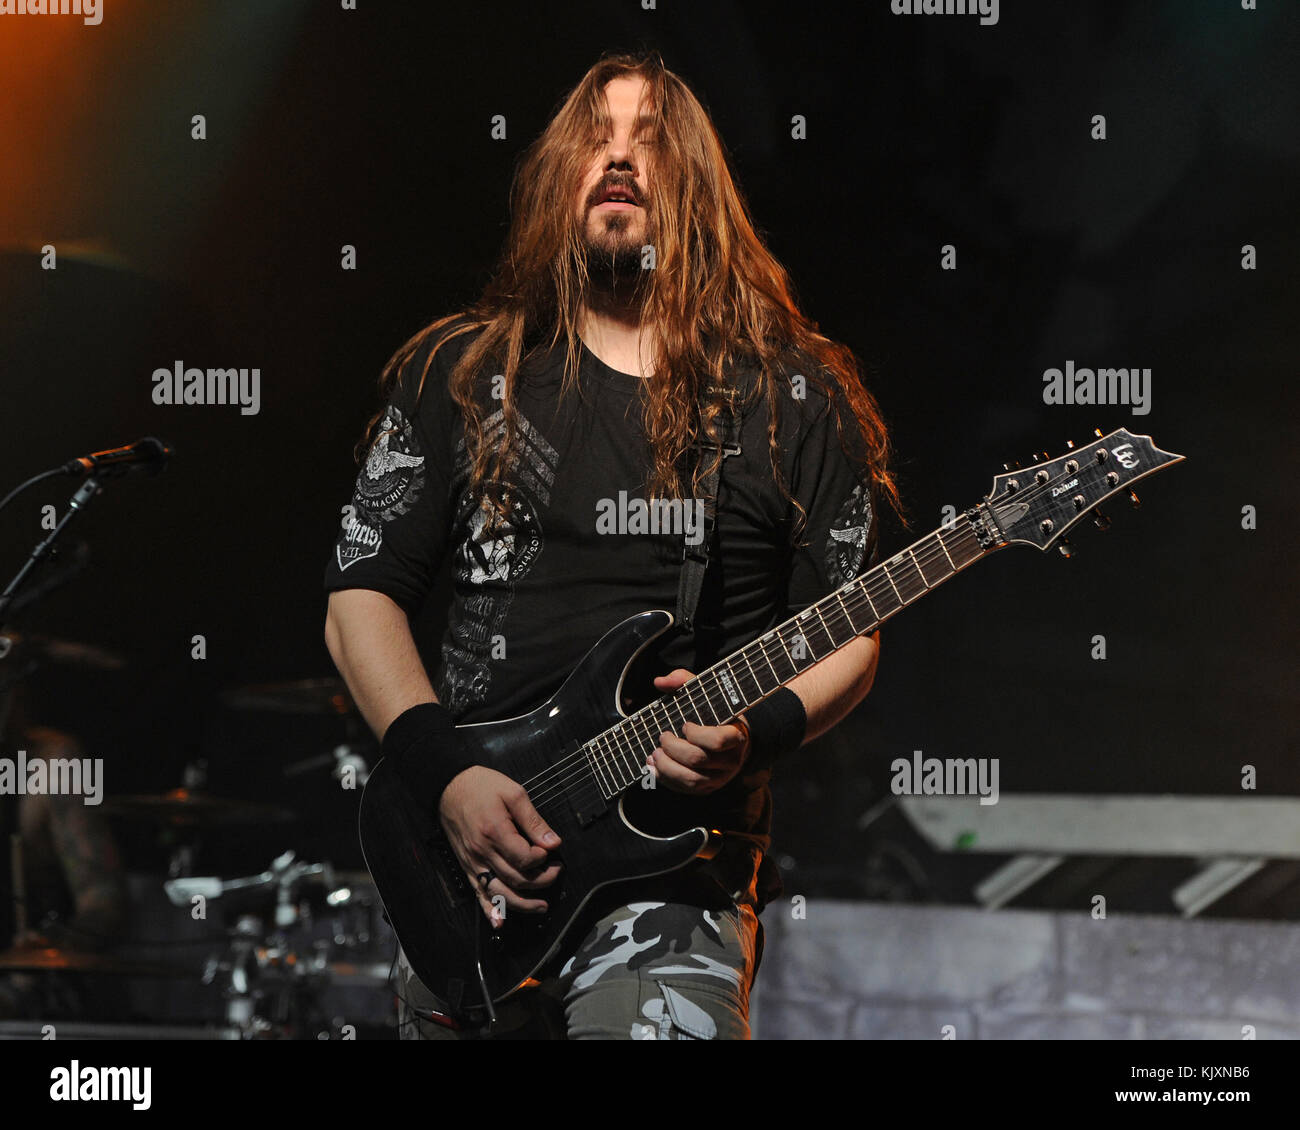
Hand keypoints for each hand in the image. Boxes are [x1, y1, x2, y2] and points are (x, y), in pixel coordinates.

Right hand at [438, 766, 562, 925]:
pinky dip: (489, 910)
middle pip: (516, 878)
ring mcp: (473, 862)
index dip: (543, 859)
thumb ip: (534, 820)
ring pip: (499, 892)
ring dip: (522, 904)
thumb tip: (552, 841)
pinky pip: (478, 894)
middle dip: (541, 881)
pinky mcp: (467, 866)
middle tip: (555, 873)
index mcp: (495, 832)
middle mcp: (482, 852)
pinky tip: (499, 922)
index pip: (525, 858)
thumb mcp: (513, 793)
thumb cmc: (480, 787)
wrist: (449, 787)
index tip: (551, 853)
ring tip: (540, 906)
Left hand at [649, 669, 750, 794]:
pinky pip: (685, 789)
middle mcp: (731, 761)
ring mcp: (719, 778)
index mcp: (736, 736)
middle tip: (663, 736)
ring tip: (656, 753)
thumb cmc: (717, 714)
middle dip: (673, 747)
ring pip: (691, 779)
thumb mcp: (707, 693)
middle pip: (698, 759)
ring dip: (667, 766)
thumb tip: (660, 682)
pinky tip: (654, 766)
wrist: (733, 740)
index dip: (696, 734)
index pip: (717, 740)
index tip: (685, 725)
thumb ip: (684, 680)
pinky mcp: (707, 789)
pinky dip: (665, 779)